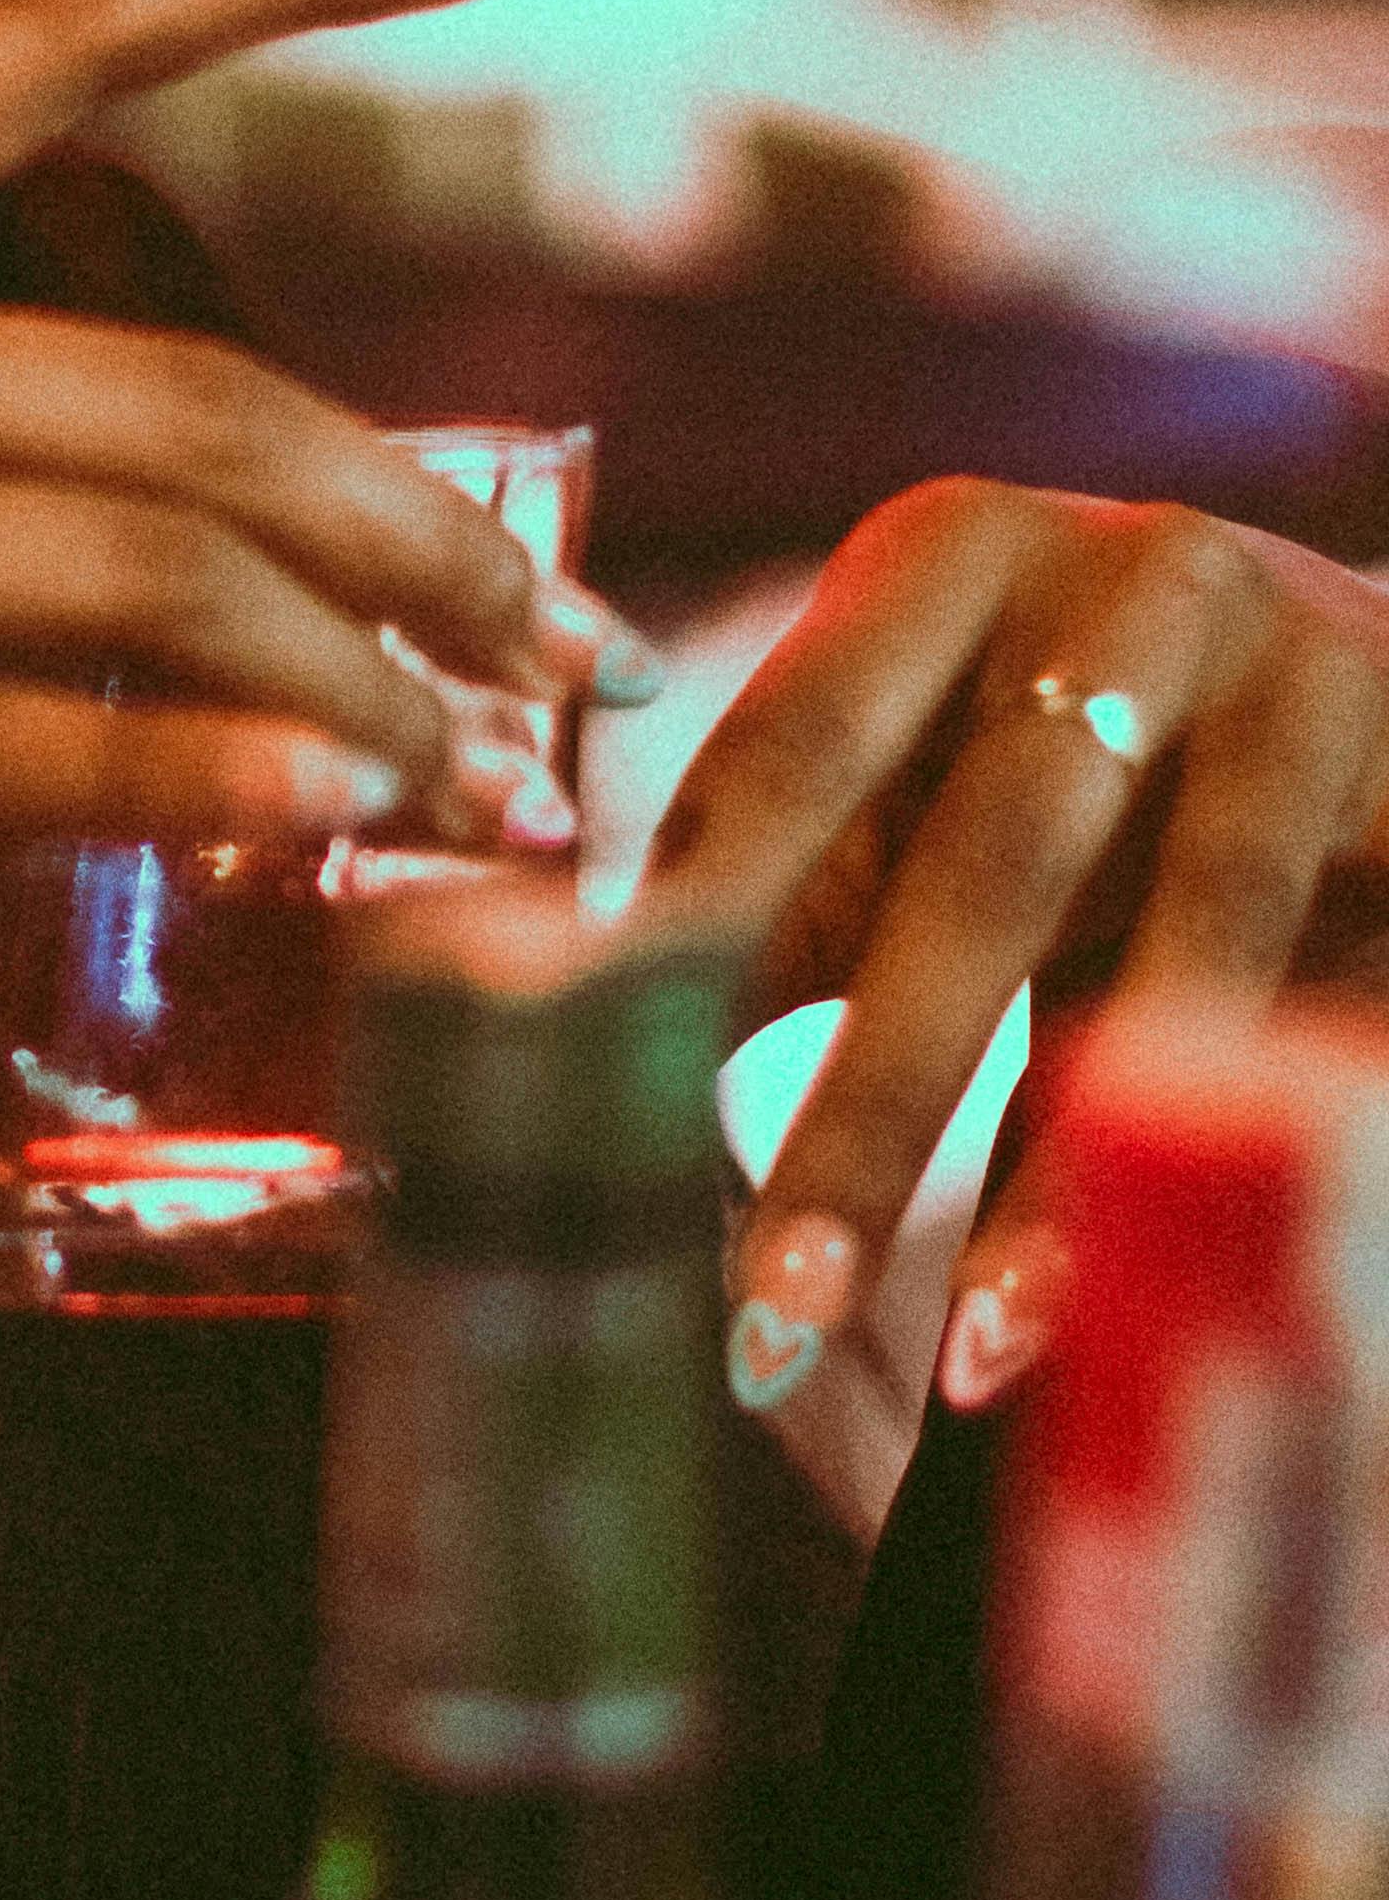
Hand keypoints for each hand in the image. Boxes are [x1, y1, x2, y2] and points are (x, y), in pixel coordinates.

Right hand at [0, 0, 626, 1899]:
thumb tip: (127, 494)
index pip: (53, 17)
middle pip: (188, 399)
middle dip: (426, 533)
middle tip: (564, 649)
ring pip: (149, 569)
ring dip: (363, 689)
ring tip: (480, 787)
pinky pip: (12, 740)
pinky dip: (194, 785)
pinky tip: (325, 828)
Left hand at [637, 483, 1388, 1498]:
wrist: (1365, 676)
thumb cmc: (1079, 753)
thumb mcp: (927, 781)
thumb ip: (788, 896)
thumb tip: (588, 1061)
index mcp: (950, 552)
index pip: (795, 746)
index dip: (703, 923)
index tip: (596, 1086)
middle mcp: (1131, 576)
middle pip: (985, 865)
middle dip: (874, 1104)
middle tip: (773, 1301)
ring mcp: (1300, 669)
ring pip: (1184, 935)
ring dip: (1072, 1164)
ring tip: (967, 1346)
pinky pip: (1322, 997)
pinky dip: (1226, 1133)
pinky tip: (1149, 1271)